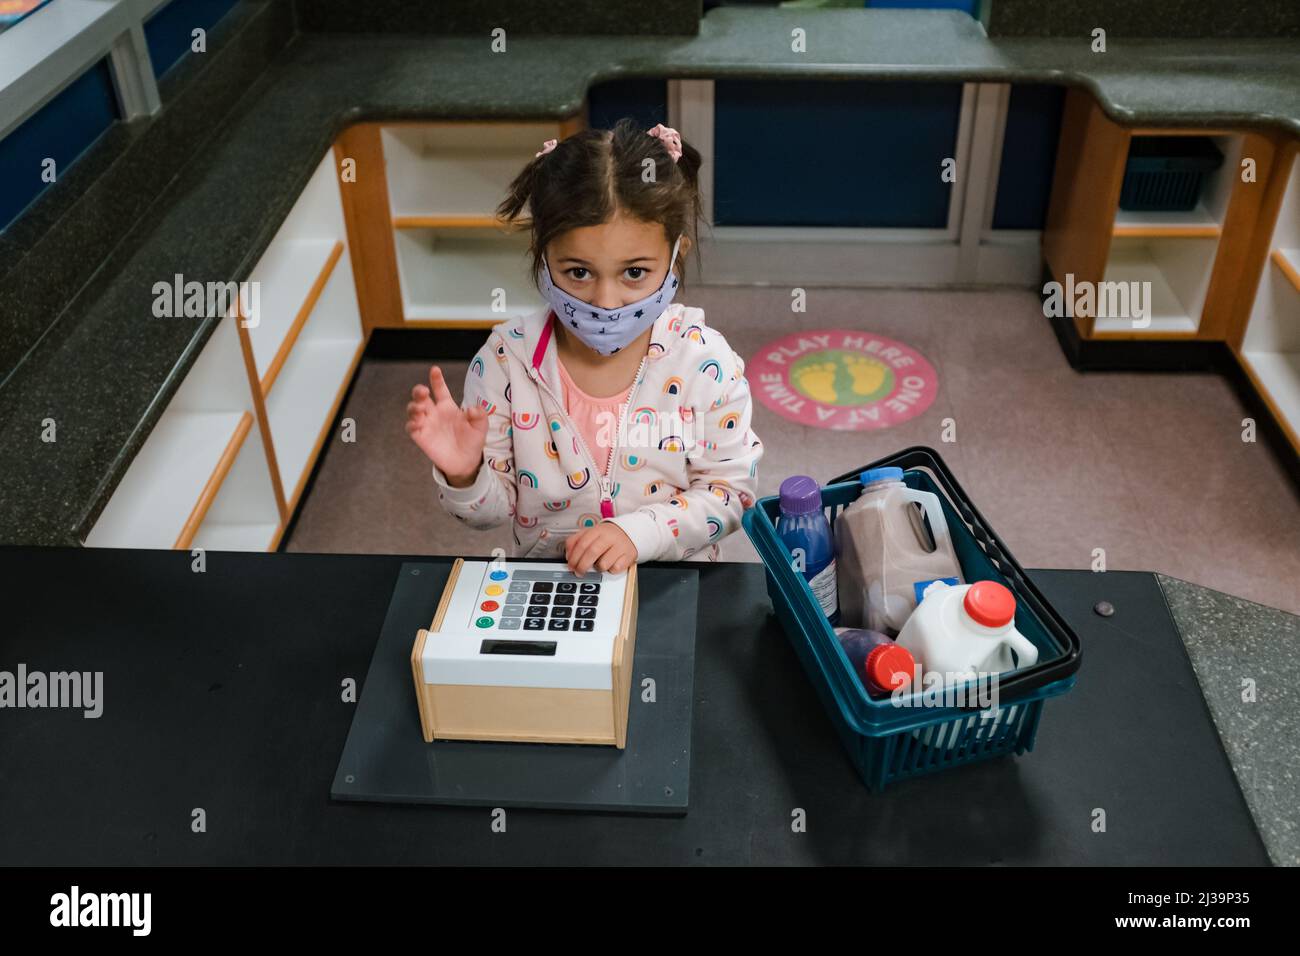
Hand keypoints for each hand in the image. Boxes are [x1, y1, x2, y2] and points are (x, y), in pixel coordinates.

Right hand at [405, 365, 488, 485]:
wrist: (466, 462)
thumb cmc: (472, 441)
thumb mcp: (480, 426)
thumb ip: (479, 415)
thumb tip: (471, 408)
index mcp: (447, 406)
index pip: (440, 389)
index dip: (436, 379)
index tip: (435, 369)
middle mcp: (434, 412)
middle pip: (421, 397)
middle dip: (418, 391)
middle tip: (423, 391)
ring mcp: (426, 424)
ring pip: (413, 410)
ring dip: (413, 406)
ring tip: (420, 408)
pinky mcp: (421, 436)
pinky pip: (411, 428)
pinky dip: (412, 424)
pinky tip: (418, 423)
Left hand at [565, 522, 636, 575]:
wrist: (629, 533)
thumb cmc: (606, 536)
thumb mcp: (590, 533)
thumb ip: (576, 541)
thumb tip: (568, 555)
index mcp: (598, 530)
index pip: (582, 544)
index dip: (574, 557)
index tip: (570, 565)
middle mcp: (609, 537)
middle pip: (592, 553)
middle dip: (582, 566)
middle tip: (578, 572)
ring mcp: (620, 546)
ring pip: (603, 564)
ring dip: (597, 568)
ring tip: (598, 564)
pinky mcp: (628, 556)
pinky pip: (615, 569)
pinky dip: (611, 569)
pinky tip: (611, 564)